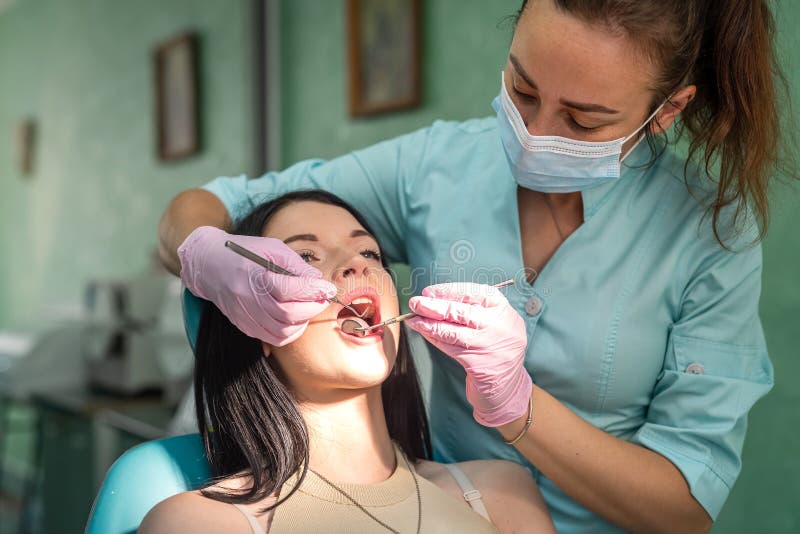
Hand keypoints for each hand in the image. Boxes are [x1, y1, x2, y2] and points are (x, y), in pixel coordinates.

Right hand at [178, 226, 336, 344]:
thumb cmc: (244, 252)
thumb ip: (296, 265)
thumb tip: (318, 279)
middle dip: (312, 308)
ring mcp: (245, 316)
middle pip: (288, 314)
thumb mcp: (272, 248)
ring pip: (282, 331)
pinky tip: (296, 318)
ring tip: (308, 307)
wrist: (209, 265)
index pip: (290, 290)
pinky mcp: (245, 326)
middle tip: (321, 298)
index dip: (314, 290)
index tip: (328, 287)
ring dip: (302, 321)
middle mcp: (247, 299)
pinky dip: (290, 332)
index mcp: (254, 275)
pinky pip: (273, 338)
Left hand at [406, 283, 531, 426]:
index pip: (474, 292)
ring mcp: (490, 345)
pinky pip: (450, 347)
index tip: (429, 292)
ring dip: (429, 323)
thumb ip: (470, 309)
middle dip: (434, 306)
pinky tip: (422, 332)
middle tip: (415, 303)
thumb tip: (434, 298)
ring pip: (453, 330)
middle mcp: (500, 326)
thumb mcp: (490, 323)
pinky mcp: (479, 364)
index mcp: (503, 309)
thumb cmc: (494, 347)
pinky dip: (433, 338)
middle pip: (461, 311)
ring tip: (413, 318)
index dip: (448, 291)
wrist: (507, 385)